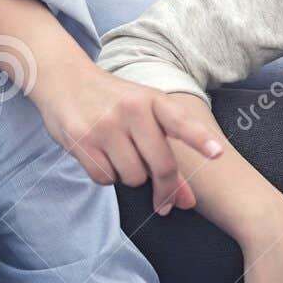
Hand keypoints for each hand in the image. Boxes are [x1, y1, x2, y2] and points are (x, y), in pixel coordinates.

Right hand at [32, 66, 223, 213]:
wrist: (64, 79)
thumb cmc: (113, 101)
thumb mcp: (143, 114)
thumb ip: (166, 151)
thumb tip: (186, 202)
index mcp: (151, 99)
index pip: (179, 121)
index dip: (199, 138)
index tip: (217, 153)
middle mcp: (131, 110)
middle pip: (160, 164)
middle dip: (165, 188)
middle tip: (163, 203)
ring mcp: (105, 125)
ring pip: (133, 177)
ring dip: (130, 176)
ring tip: (120, 156)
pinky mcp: (82, 141)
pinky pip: (105, 179)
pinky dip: (106, 175)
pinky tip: (100, 156)